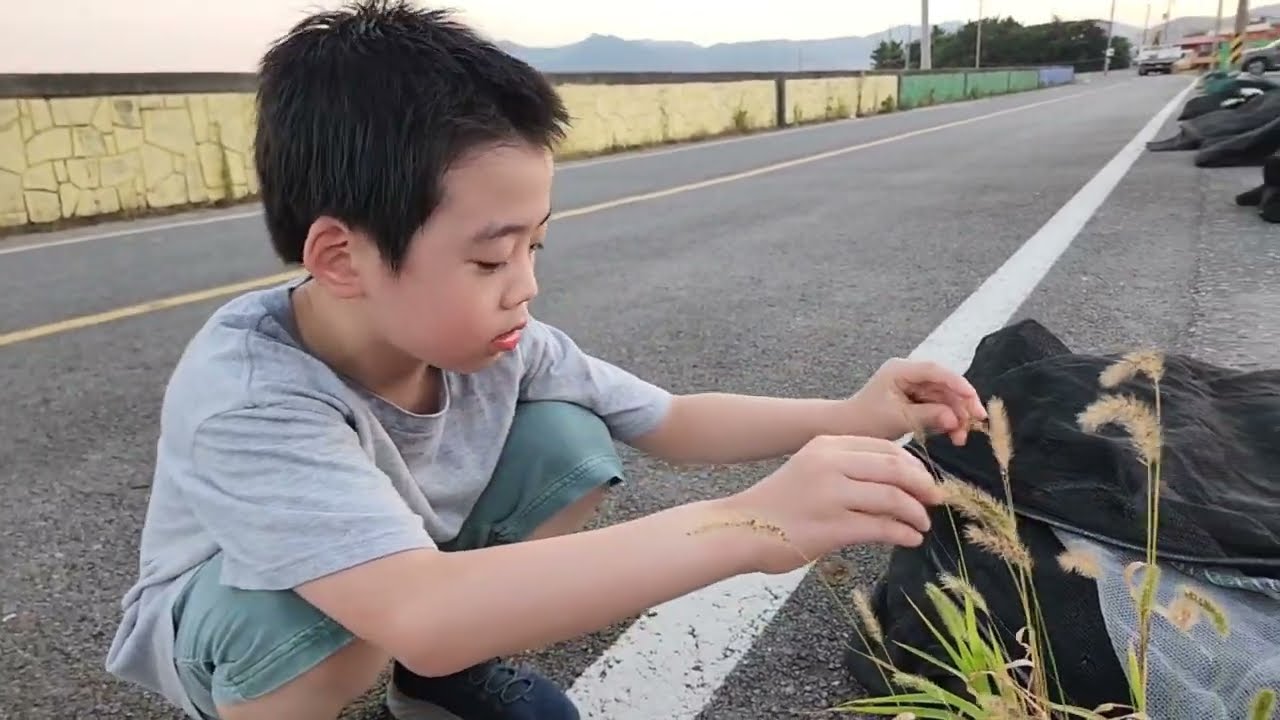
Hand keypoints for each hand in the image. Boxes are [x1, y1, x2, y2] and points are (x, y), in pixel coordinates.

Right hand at [722, 434, 942, 574]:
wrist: (741, 528)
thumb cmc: (779, 503)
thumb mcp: (811, 468)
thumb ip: (847, 466)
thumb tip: (900, 478)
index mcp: (827, 445)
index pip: (885, 448)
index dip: (915, 465)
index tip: (927, 481)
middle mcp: (830, 464)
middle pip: (895, 469)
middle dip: (923, 486)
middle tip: (937, 501)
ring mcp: (831, 495)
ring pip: (893, 499)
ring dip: (916, 513)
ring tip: (923, 525)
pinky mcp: (832, 527)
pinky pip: (882, 528)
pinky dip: (903, 533)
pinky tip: (910, 539)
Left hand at [847, 358, 986, 444]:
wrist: (845, 429)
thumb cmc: (866, 421)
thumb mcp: (898, 419)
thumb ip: (928, 416)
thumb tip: (955, 418)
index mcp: (900, 370)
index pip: (935, 371)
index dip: (958, 384)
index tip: (974, 400)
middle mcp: (909, 374)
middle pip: (945, 384)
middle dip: (961, 405)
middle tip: (977, 423)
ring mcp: (913, 387)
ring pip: (945, 398)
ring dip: (956, 417)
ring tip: (961, 439)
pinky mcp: (916, 400)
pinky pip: (939, 407)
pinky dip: (947, 421)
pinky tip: (953, 436)